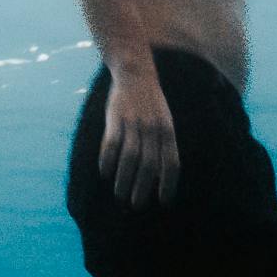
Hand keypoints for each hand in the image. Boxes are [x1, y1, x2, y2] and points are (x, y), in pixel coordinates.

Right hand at [100, 63, 178, 207]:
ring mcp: (133, 123)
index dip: (168, 184)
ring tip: (120, 195)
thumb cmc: (151, 101)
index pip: (171, 163)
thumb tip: (162, 173)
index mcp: (167, 130)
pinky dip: (107, 160)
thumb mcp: (164, 120)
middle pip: (149, 165)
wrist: (136, 71)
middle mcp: (152, 128)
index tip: (163, 201)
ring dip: (124, 179)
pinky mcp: (116, 117)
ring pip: (130, 158)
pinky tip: (104, 173)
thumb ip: (163, 144)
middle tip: (136, 205)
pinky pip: (111, 143)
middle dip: (143, 188)